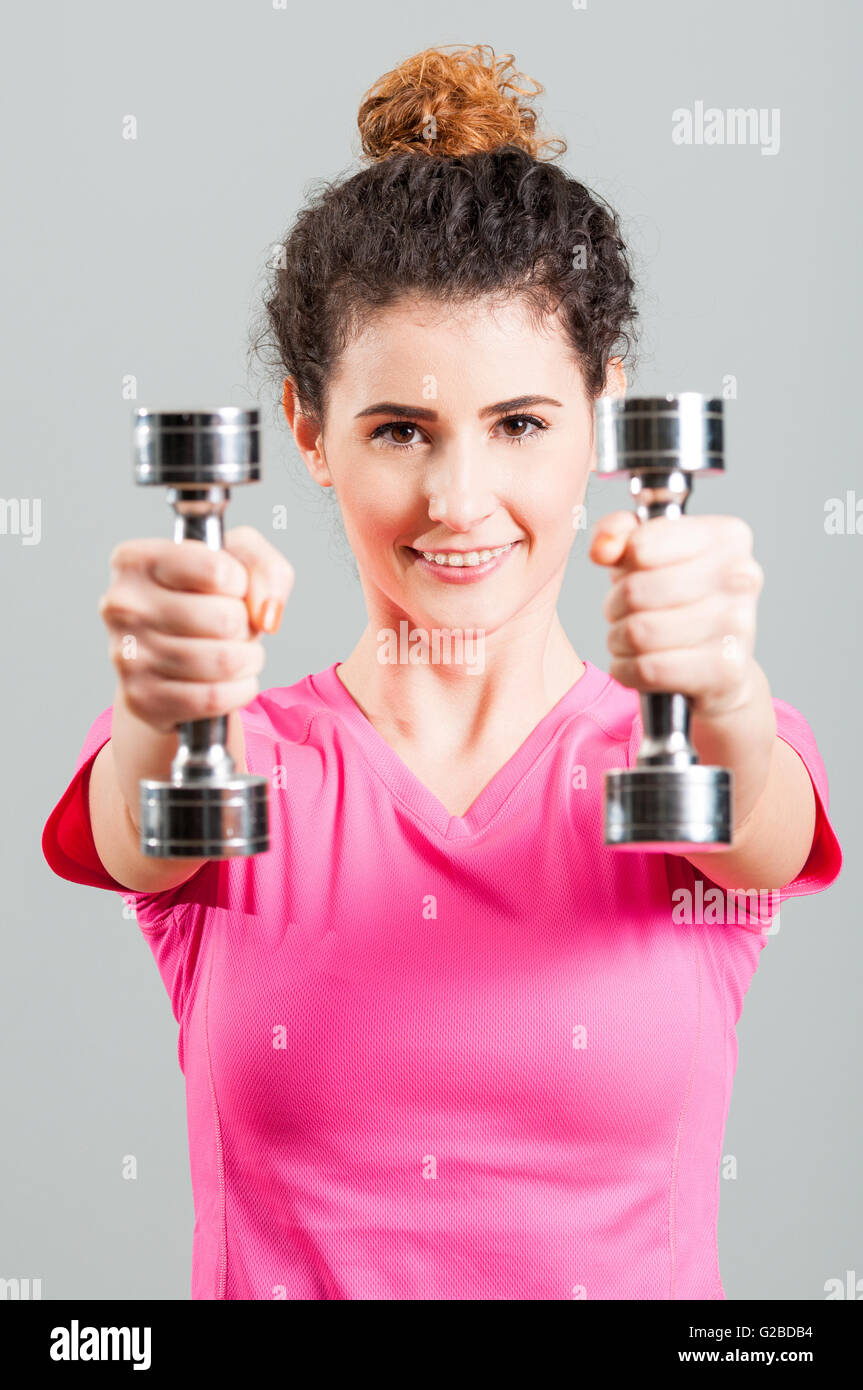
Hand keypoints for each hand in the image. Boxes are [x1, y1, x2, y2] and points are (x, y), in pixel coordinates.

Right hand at [98, 525, 293, 733]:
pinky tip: (229, 681)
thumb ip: (265, 567)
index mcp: (136, 561)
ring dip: (247, 660)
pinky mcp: (141, 698)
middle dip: (245, 627)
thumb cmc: (203, 604)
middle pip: (225, 619)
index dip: (241, 583)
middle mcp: (123, 605)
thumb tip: (264, 613)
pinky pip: (214, 697)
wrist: (168, 661)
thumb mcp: (238, 563)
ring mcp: (127, 655)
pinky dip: (238, 691)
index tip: (230, 589)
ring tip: (236, 653)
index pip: (217, 571)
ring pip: (224, 661)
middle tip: (233, 628)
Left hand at [588, 511, 763, 720]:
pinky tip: (639, 664)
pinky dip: (627, 669)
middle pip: (635, 591)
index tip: (633, 572)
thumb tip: (602, 549)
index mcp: (727, 536)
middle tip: (627, 612)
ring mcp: (738, 624)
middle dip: (616, 606)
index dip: (622, 565)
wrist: (718, 667)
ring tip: (633, 639)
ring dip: (619, 640)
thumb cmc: (677, 600)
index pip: (641, 545)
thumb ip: (616, 531)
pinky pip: (647, 669)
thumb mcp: (645, 553)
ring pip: (639, 632)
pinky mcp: (726, 670)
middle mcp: (741, 576)